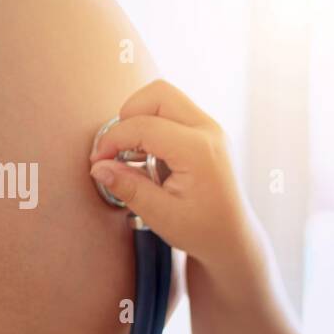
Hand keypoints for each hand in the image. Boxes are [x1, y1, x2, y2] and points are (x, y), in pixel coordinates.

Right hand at [88, 79, 245, 265]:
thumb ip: (129, 187)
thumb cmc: (204, 231)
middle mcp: (209, 132)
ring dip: (141, 118)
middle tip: (118, 148)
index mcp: (199, 151)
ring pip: (166, 98)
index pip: (144, 125)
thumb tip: (99, 167)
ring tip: (135, 155)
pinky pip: (175, 113)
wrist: (234, 239)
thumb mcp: (161, 215)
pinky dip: (154, 125)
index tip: (99, 160)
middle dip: (128, 115)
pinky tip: (150, 157)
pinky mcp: (208, 133)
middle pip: (158, 94)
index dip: (113, 139)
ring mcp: (211, 129)